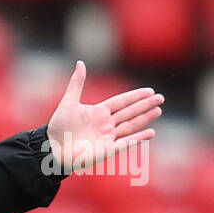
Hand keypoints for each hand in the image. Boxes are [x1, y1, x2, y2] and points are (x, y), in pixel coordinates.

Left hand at [47, 60, 162, 175]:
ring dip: (145, 119)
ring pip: (131, 126)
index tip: (150, 91)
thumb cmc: (58, 127)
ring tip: (158, 111)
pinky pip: (126, 143)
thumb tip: (81, 62)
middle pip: (130, 112)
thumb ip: (77, 83)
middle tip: (161, 98)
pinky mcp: (107, 150)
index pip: (121, 102)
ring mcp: (107, 138)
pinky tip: (151, 133)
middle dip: (145, 106)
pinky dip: (138, 139)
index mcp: (98, 112)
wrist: (52, 148)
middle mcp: (105, 124)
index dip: (135, 96)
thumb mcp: (68, 102)